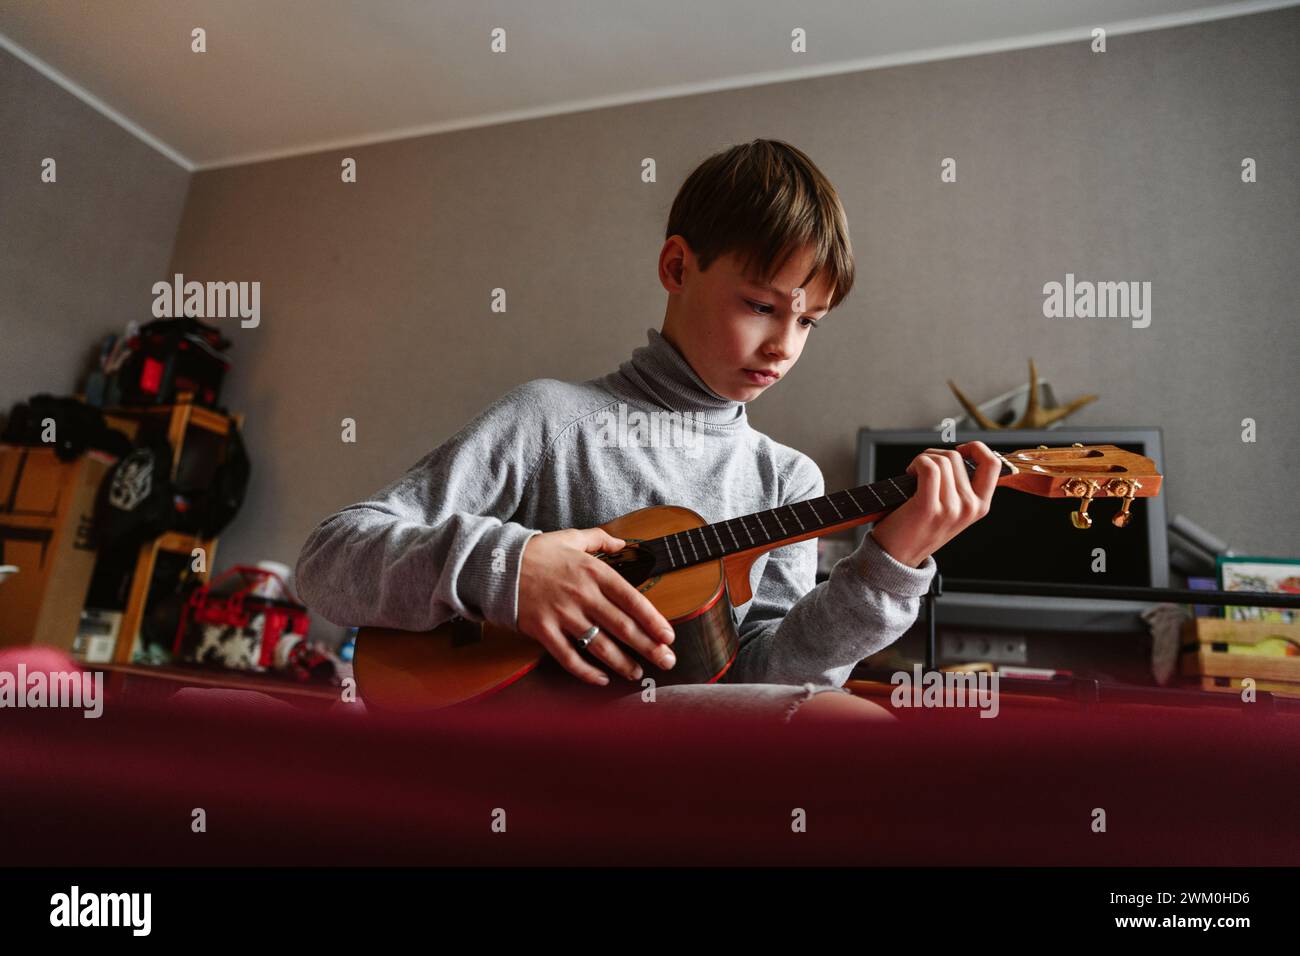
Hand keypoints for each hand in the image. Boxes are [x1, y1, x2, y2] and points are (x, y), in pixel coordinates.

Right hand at [517, 527, 676, 685]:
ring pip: (599, 646)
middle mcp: (582, 595)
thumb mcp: (571, 537)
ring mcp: (562, 615)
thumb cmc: (537, 552)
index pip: (632, 599)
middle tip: (666, 660)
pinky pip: (569, 658)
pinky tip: (601, 679)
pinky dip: (587, 672)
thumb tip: (624, 542)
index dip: (653, 620)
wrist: (497, 564)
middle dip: (648, 647)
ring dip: (622, 663)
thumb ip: (600, 539)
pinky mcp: (543, 631)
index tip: (668, 635)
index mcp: (593, 572)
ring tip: (637, 672)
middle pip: (622, 626)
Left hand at [870, 441, 1000, 567]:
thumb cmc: (920, 528)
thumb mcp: (953, 510)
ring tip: (914, 475)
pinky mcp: (928, 507)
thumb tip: (960, 454)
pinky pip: (928, 467)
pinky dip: (916, 463)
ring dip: (922, 460)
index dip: (976, 448)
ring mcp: (951, 508)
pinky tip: (909, 474)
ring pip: (941, 460)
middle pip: (956, 457)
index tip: (958, 450)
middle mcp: (969, 507)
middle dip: (935, 455)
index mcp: (980, 506)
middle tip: (922, 469)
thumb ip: (962, 487)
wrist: (897, 556)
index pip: (992, 464)